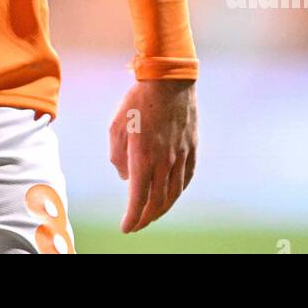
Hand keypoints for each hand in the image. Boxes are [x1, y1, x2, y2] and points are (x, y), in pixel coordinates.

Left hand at [108, 79, 197, 232]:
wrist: (168, 80)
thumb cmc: (136, 100)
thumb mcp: (116, 125)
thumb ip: (117, 156)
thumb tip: (125, 177)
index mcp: (143, 157)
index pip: (138, 199)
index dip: (132, 218)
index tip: (126, 228)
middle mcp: (164, 161)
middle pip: (157, 201)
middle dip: (145, 218)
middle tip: (137, 225)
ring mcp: (181, 156)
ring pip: (173, 193)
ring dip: (162, 209)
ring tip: (152, 215)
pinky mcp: (192, 148)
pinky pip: (186, 178)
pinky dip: (178, 191)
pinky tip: (172, 195)